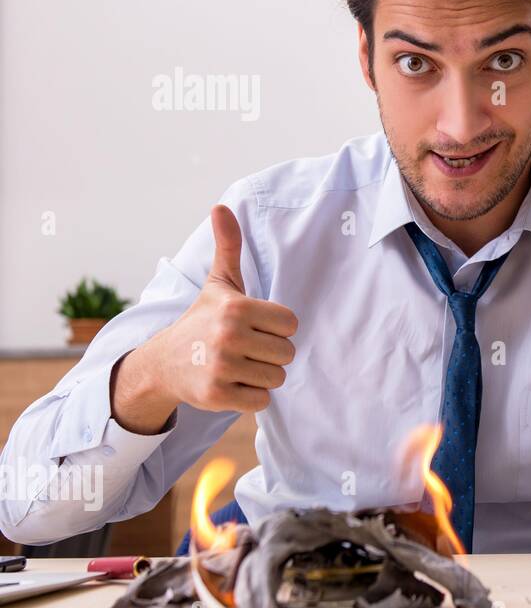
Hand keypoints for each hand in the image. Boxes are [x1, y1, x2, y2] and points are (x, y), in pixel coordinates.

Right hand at [111, 205, 298, 431]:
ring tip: (237, 365)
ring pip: (277, 378)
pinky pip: (262, 401)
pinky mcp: (217, 395)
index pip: (291, 324)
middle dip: (270, 354)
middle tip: (244, 348)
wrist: (164, 363)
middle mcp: (229, 335)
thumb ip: (229, 246)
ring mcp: (222, 367)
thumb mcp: (219, 284)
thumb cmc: (202, 320)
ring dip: (261, 376)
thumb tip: (221, 206)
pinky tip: (230, 383)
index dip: (277, 328)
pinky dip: (250, 396)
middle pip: (287, 353)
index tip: (254, 327)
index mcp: (236, 307)